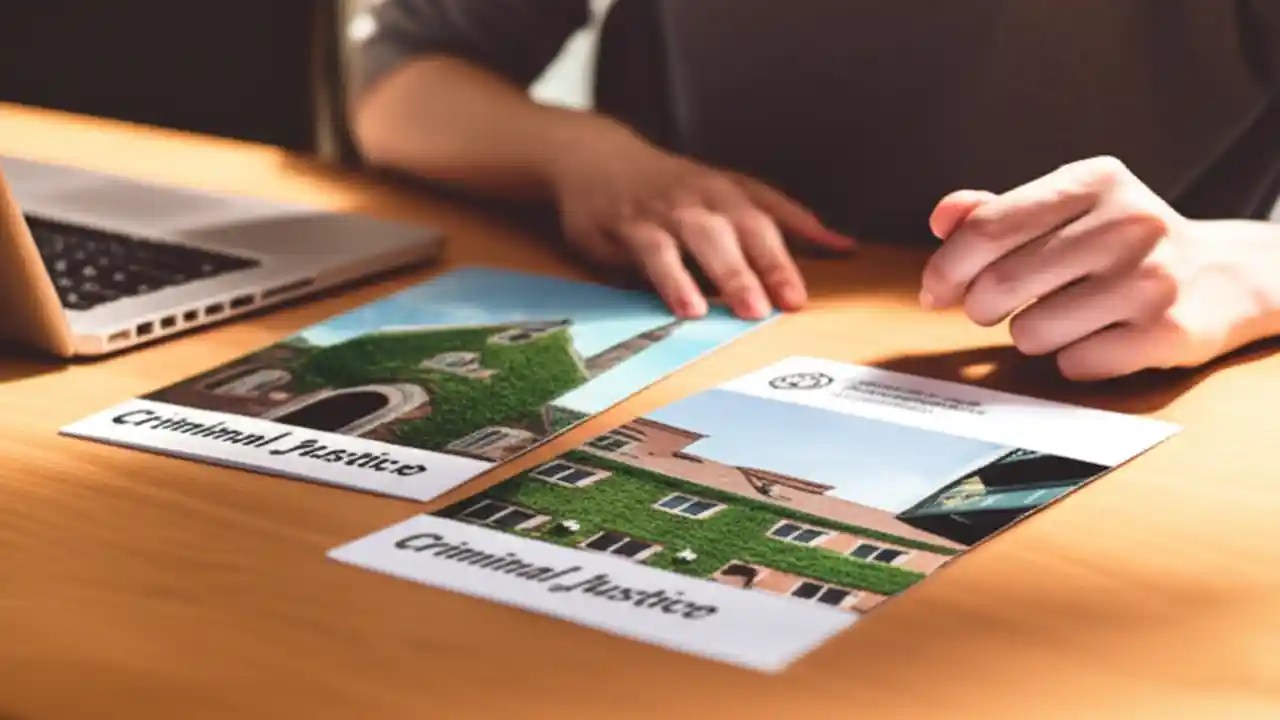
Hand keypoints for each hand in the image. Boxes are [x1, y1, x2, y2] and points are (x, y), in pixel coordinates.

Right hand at [548, 125, 854, 318]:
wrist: (595, 158)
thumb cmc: (670, 186)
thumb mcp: (728, 193)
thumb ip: (782, 220)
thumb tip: (844, 245)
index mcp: (731, 190)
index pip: (771, 217)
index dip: (798, 246)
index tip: (820, 276)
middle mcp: (704, 197)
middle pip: (744, 228)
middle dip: (769, 265)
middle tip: (787, 303)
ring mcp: (667, 210)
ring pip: (704, 239)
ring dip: (729, 273)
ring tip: (749, 309)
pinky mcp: (630, 227)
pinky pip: (656, 255)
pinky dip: (674, 281)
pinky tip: (689, 307)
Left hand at [921, 156, 1279, 379]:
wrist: (1225, 276)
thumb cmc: (1123, 243)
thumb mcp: (1069, 208)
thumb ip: (998, 211)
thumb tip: (943, 218)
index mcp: (1094, 181)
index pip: (987, 229)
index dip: (946, 268)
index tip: (935, 290)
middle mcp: (1127, 223)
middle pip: (999, 284)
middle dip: (981, 307)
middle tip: (994, 308)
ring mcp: (1151, 278)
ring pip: (1030, 332)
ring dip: (1030, 335)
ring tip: (1063, 316)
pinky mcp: (1167, 332)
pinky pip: (1074, 363)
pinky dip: (1073, 358)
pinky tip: (1099, 336)